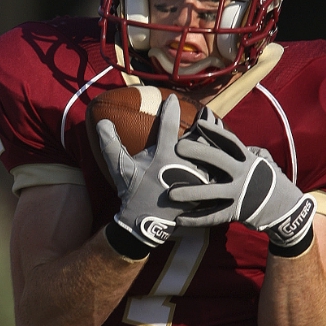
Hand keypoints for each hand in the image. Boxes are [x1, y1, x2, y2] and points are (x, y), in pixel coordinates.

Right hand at [96, 94, 207, 247]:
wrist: (146, 226)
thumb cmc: (133, 194)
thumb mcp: (120, 170)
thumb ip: (111, 144)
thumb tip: (101, 121)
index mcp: (164, 155)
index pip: (169, 124)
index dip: (171, 108)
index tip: (173, 99)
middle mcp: (184, 163)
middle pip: (201, 134)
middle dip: (205, 120)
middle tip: (207, 112)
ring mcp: (198, 176)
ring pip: (213, 149)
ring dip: (217, 136)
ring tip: (218, 126)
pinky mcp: (206, 189)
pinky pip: (218, 168)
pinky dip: (222, 157)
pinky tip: (224, 151)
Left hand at [170, 107, 315, 252]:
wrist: (287, 210)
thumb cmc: (270, 183)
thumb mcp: (262, 163)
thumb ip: (245, 153)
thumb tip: (229, 141)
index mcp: (249, 159)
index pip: (230, 142)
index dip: (214, 132)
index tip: (197, 124)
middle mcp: (245, 173)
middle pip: (219, 159)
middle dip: (198, 152)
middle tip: (177, 147)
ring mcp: (241, 193)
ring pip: (212, 192)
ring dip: (191, 192)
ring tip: (170, 194)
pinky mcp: (238, 212)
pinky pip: (213, 216)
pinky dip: (196, 219)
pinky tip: (179, 220)